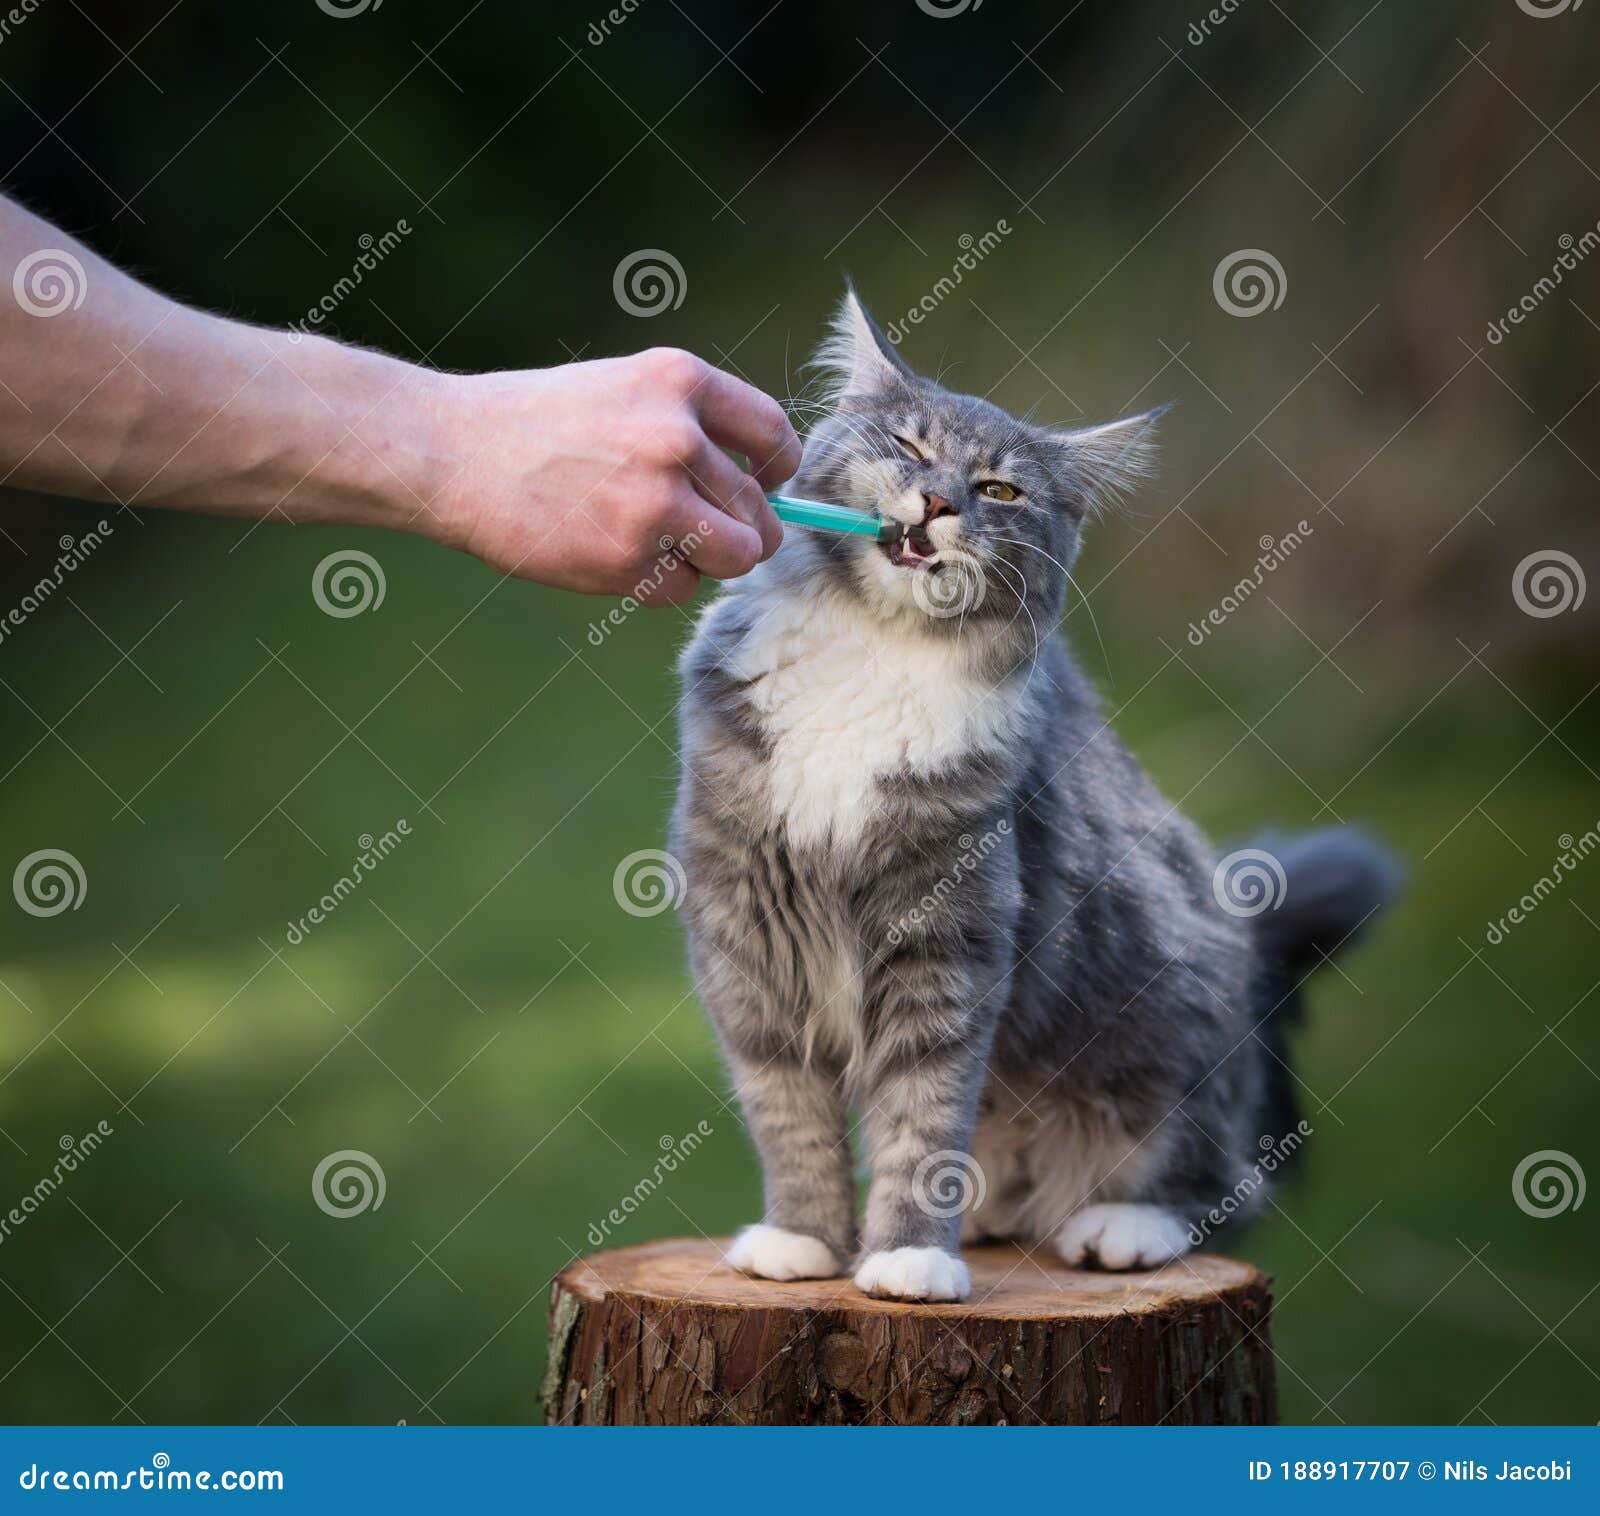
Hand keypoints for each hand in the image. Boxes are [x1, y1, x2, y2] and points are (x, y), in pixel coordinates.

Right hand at [424, 347, 798, 604]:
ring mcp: (652, 502)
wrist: (453, 454)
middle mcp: (675, 438)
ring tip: (665, 543)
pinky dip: (659, 584)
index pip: (775, 435)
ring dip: (711, 561)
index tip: (765, 484)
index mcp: (679, 382)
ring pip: (736, 556)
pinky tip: (616, 555)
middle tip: (703, 528)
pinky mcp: (625, 558)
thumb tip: (767, 484)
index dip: (778, 470)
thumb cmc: (539, 422)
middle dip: (743, 529)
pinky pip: (682, 589)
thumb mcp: (624, 389)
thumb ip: (692, 424)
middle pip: (761, 511)